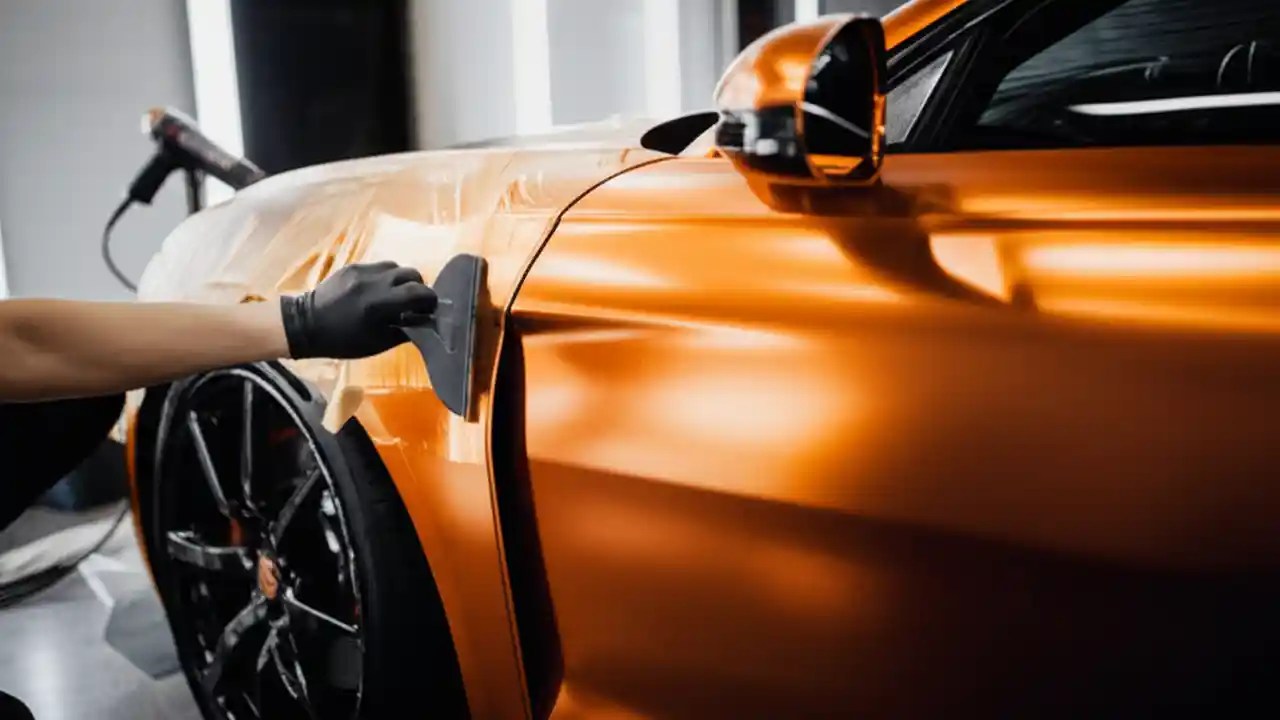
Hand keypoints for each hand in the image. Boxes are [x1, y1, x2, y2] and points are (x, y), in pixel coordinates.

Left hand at [279, 262, 436, 358]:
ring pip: (395, 267)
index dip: (430, 299)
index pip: (419, 292)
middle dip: (418, 287)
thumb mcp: (378, 343)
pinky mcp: (352, 266)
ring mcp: (362, 271)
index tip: (430, 308)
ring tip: (395, 294)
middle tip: (414, 302)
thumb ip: (405, 330)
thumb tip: (425, 321)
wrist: (306, 324)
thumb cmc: (343, 341)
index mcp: (380, 304)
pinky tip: (377, 290)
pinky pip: (378, 267)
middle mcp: (374, 282)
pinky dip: (384, 277)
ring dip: (401, 280)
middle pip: (411, 274)